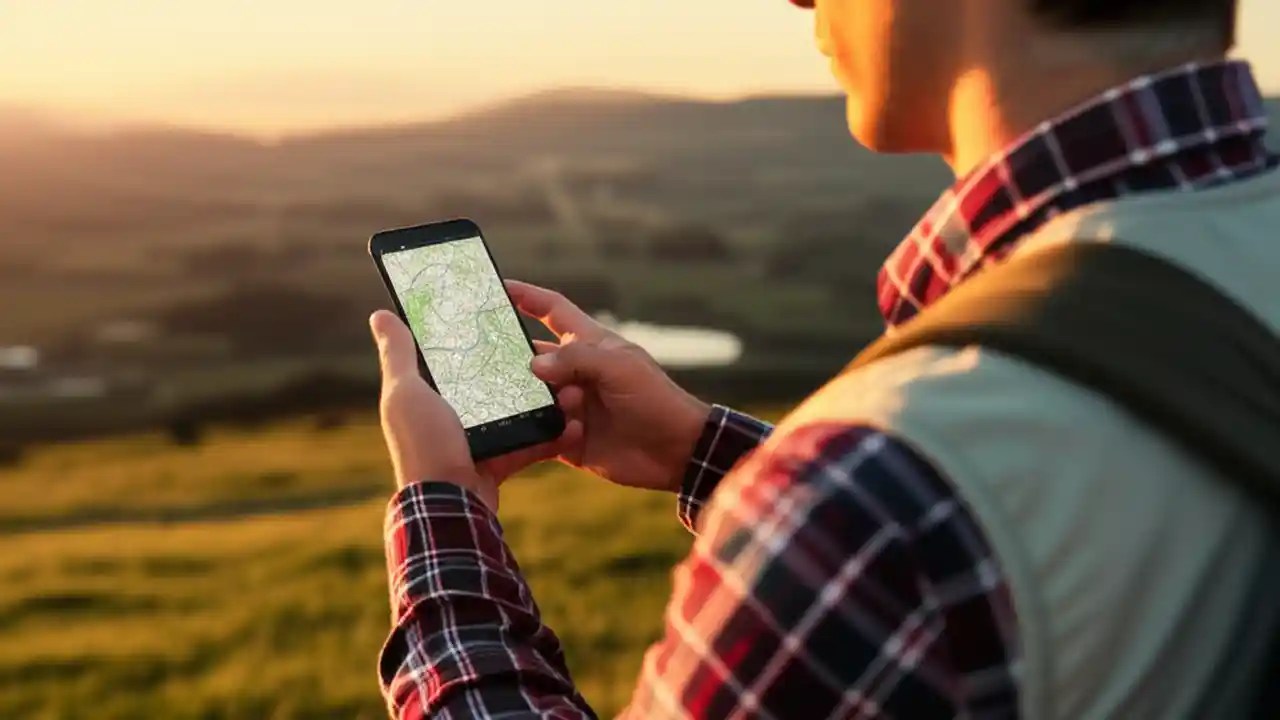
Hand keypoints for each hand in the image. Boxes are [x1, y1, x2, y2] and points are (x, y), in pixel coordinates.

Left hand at [370, 310, 583, 511]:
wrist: (450, 504)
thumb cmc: (423, 443)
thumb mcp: (406, 392)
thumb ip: (398, 354)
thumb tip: (381, 314)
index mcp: (429, 394)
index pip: (455, 357)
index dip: (475, 338)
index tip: (501, 315)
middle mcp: (453, 415)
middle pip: (493, 383)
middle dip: (524, 369)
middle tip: (549, 351)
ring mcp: (478, 439)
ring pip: (518, 411)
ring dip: (545, 400)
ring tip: (569, 385)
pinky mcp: (500, 460)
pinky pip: (531, 443)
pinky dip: (552, 435)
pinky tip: (574, 423)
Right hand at [506, 280, 711, 492]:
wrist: (676, 452)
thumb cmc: (655, 400)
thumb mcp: (618, 368)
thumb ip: (576, 360)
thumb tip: (534, 363)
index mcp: (590, 345)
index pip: (553, 311)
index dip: (527, 296)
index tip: (497, 286)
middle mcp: (576, 373)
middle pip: (532, 356)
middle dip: (509, 355)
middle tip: (476, 354)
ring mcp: (570, 406)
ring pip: (530, 397)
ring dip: (523, 398)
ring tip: (506, 397)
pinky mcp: (568, 439)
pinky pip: (540, 433)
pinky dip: (535, 432)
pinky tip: (543, 432)